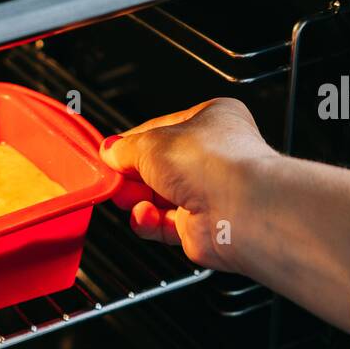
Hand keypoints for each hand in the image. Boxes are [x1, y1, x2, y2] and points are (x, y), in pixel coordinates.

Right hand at [99, 97, 274, 271]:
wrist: (239, 208)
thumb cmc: (215, 162)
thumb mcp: (152, 142)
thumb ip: (125, 148)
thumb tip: (110, 152)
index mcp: (210, 121)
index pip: (160, 130)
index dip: (132, 143)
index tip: (110, 153)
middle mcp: (212, 158)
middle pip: (156, 167)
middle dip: (132, 176)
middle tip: (114, 178)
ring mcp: (208, 194)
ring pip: (157, 198)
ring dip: (138, 200)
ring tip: (128, 198)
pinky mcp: (200, 227)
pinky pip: (162, 224)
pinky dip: (148, 222)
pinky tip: (144, 216)